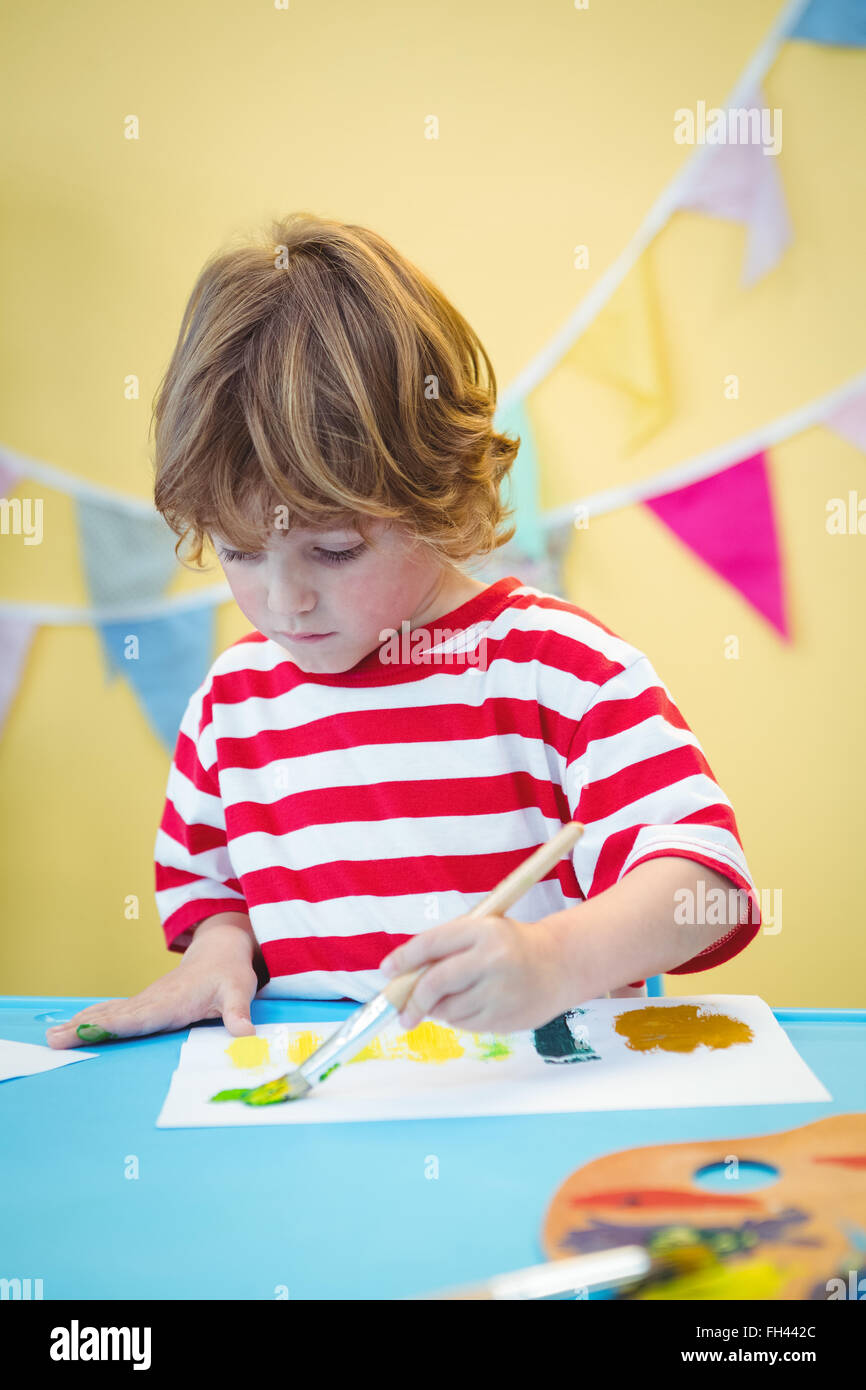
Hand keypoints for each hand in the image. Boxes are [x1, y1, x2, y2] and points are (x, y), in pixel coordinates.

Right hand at [43, 935, 259, 1048]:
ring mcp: (146, 1000)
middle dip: (83, 1027)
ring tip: (52, 1035)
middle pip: (113, 1016)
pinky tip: (75, 1026)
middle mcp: (152, 1001)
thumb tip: (245, 1035)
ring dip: (80, 1023)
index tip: (85, 1032)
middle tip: (52, 1039)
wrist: (220, 949)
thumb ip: (238, 1013)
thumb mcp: (239, 990)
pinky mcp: (145, 1002)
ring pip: (108, 1012)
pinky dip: (91, 1019)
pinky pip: (114, 1011)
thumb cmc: (230, 973)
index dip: (111, 1026)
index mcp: (171, 1002)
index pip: (137, 1017)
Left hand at [378, 913, 571, 1033]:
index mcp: (483, 930)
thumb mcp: (481, 932)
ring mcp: (501, 991)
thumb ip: (446, 948)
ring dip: (439, 1009)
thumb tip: (401, 977)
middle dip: (413, 1000)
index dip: (404, 958)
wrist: (560, 964)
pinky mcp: (506, 1017)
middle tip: (403, 1013)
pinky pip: (465, 1024)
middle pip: (435, 983)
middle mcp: (492, 959)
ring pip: (448, 1009)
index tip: (387, 971)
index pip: (432, 943)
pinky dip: (459, 1019)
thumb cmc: (510, 945)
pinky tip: (474, 1005)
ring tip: (453, 999)